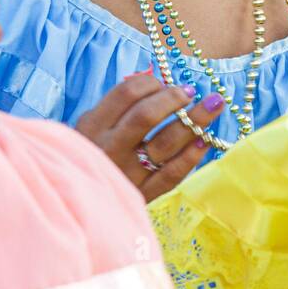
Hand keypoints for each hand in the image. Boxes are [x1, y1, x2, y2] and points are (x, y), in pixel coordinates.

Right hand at [75, 72, 223, 200]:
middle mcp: (108, 149)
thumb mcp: (88, 129)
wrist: (74, 205)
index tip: (165, 83)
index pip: (125, 94)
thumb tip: (159, 86)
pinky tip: (205, 141)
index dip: (151, 83)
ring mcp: (126, 174)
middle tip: (189, 92)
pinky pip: (171, 175)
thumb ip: (116, 108)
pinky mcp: (141, 197)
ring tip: (213, 106)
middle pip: (146, 115)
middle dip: (174, 98)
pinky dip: (191, 156)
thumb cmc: (88, 156)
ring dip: (194, 121)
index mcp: (92, 127)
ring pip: (165, 144)